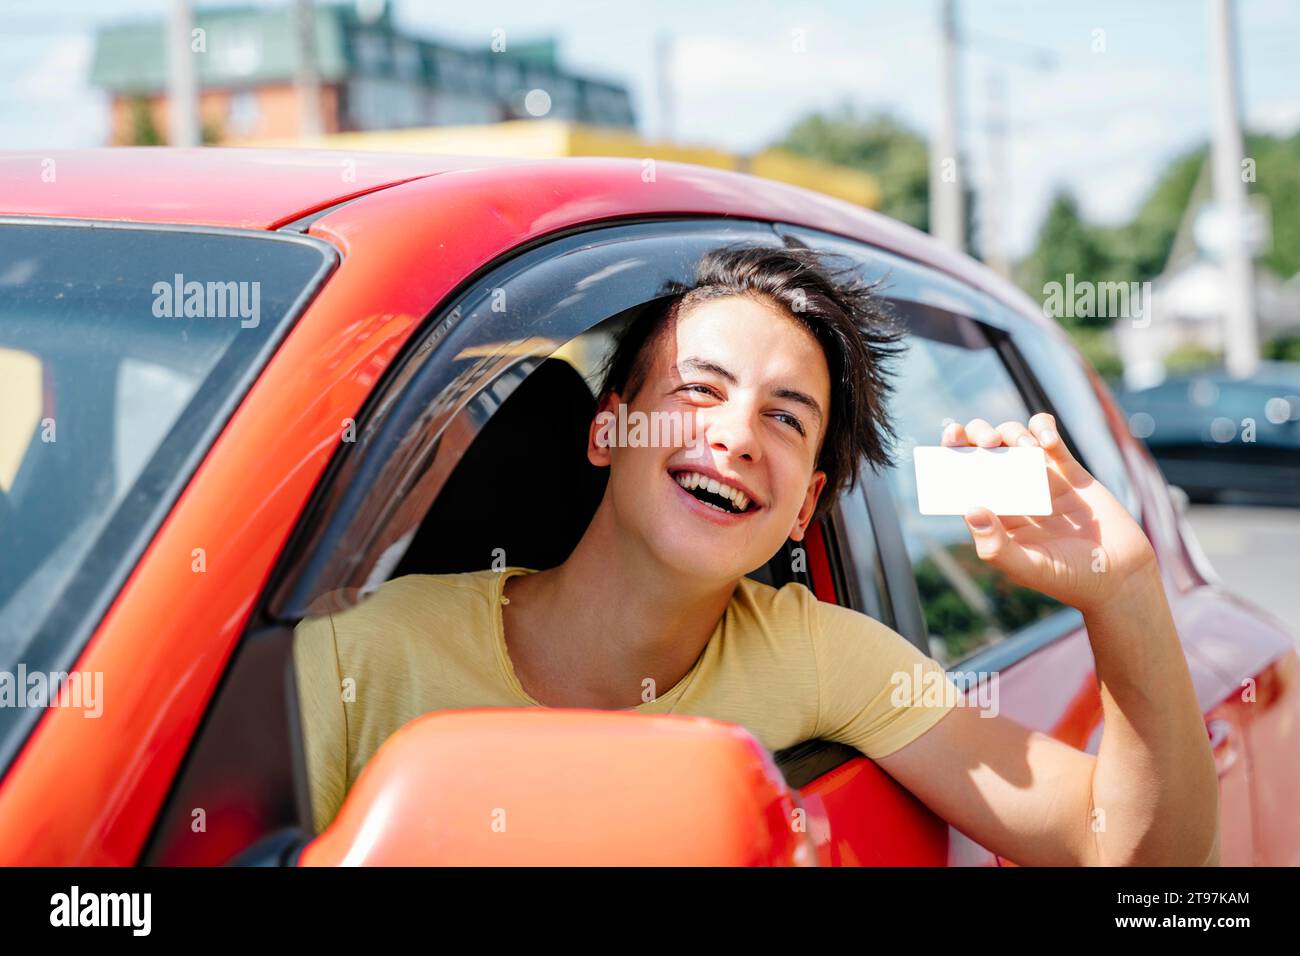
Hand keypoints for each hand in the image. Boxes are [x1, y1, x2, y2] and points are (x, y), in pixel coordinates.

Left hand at [942, 412, 1157, 614]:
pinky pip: (1049, 438)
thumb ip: (997, 546)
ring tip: (1026, 447)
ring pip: (1014, 439)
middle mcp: (1013, 494)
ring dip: (1013, 433)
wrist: (1122, 575)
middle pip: (985, 452)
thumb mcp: (1030, 569)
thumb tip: (970, 511)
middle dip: (979, 436)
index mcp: (995, 516)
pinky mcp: (1069, 470)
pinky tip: (1047, 442)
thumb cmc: (1070, 579)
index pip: (965, 480)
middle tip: (987, 441)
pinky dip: (1044, 429)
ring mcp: (1040, 479)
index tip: (950, 439)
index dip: (953, 456)